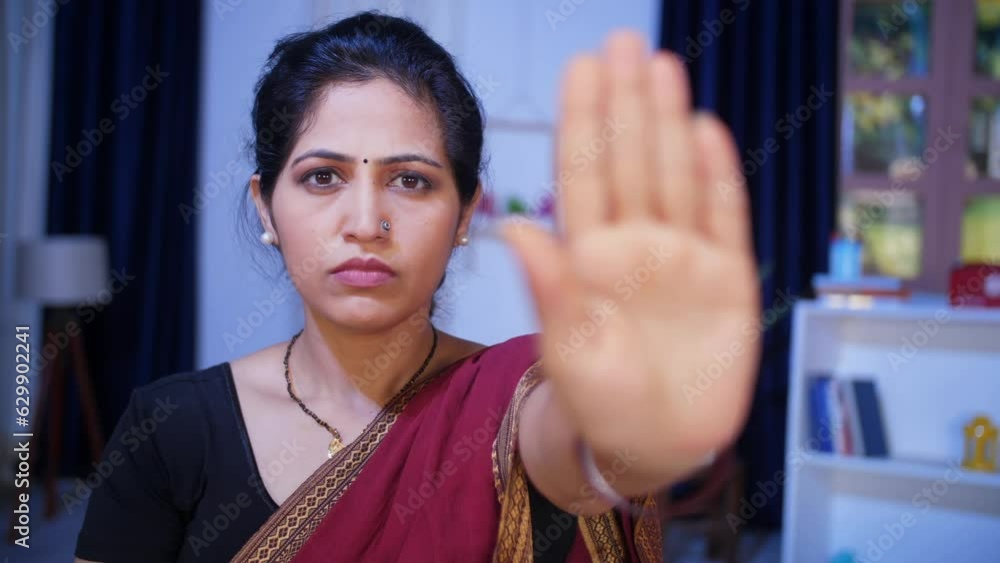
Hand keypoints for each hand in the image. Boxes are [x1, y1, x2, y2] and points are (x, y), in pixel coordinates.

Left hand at [502, 30, 760, 488]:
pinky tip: (705, 128)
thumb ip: (551, 289)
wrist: (656, 446)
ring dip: (668, 123)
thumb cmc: (600, 402)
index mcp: (587, 257)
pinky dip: (718, 176)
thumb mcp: (570, 350)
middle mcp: (633, 245)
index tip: (581, 67)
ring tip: (660, 66)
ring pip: (674, 176)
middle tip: (622, 41)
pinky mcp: (727, 278)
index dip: (584, 121)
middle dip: (625, 104)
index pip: (583, 175)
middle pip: (630, 161)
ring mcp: (681, 257)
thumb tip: (514, 228)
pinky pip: (723, 217)